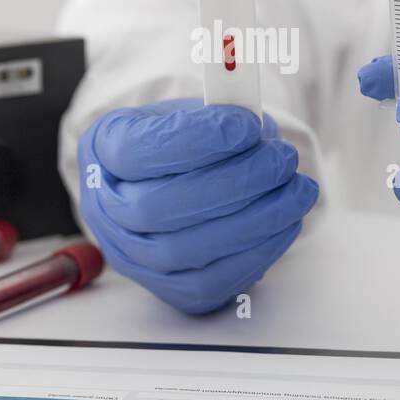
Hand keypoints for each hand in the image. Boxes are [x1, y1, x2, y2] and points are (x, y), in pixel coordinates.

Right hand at [77, 98, 319, 312]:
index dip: (195, 141)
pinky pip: (210, 283)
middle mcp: (104, 209)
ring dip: (255, 219)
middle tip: (282, 159)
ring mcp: (131, 256)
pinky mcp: (167, 288)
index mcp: (102, 151)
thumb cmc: (185, 142)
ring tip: (297, 189)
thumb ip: (219, 111)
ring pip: (185, 250)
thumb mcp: (192, 111)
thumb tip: (258, 125)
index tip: (248, 126)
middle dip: (235, 182)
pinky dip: (257, 252)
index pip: (135, 152)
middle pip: (159, 207)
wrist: (175, 181)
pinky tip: (286, 222)